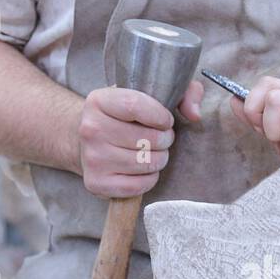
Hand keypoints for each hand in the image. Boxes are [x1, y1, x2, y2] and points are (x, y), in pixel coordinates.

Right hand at [77, 81, 203, 197]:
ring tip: (152, 152)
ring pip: (146, 163)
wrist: (84, 141)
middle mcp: (90, 129)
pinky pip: (139, 185)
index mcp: (98, 101)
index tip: (165, 121)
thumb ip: (182, 93)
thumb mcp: (149, 94)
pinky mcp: (96, 183)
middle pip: (147, 138)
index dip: (160, 116)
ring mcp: (92, 158)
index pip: (136, 106)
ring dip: (159, 159)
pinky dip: (149, 178)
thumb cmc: (124, 116)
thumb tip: (195, 114)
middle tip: (161, 139)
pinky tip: (143, 169)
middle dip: (164, 140)